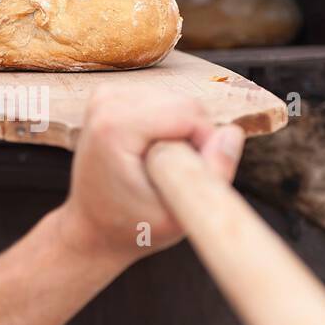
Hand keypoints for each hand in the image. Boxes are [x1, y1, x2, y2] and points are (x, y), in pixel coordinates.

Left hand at [56, 89, 244, 266]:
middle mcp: (106, 103)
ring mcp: (106, 96)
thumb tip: (232, 132)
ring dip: (181, 132)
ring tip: (161, 166)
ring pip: (177, 101)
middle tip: (175, 174)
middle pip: (184, 103)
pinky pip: (163, 102)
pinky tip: (152, 153)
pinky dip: (168, 127)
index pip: (189, 112)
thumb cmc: (130, 227)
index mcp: (114, 126)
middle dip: (194, 137)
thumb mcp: (179, 215)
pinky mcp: (111, 96)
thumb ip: (212, 174)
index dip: (206, 143)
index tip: (190, 175)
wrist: (92, 229)